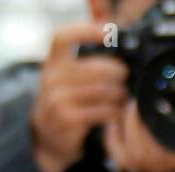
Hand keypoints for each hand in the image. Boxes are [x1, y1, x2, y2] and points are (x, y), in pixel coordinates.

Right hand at [31, 22, 129, 171]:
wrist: (48, 138)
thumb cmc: (66, 103)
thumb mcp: (66, 79)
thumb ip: (84, 61)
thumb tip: (111, 37)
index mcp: (53, 64)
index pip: (63, 37)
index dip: (85, 30)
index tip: (107, 33)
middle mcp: (52, 79)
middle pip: (95, 67)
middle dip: (117, 73)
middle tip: (126, 78)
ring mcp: (58, 100)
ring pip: (103, 91)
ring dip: (120, 95)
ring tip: (124, 97)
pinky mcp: (69, 120)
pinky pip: (102, 111)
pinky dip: (115, 113)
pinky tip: (119, 114)